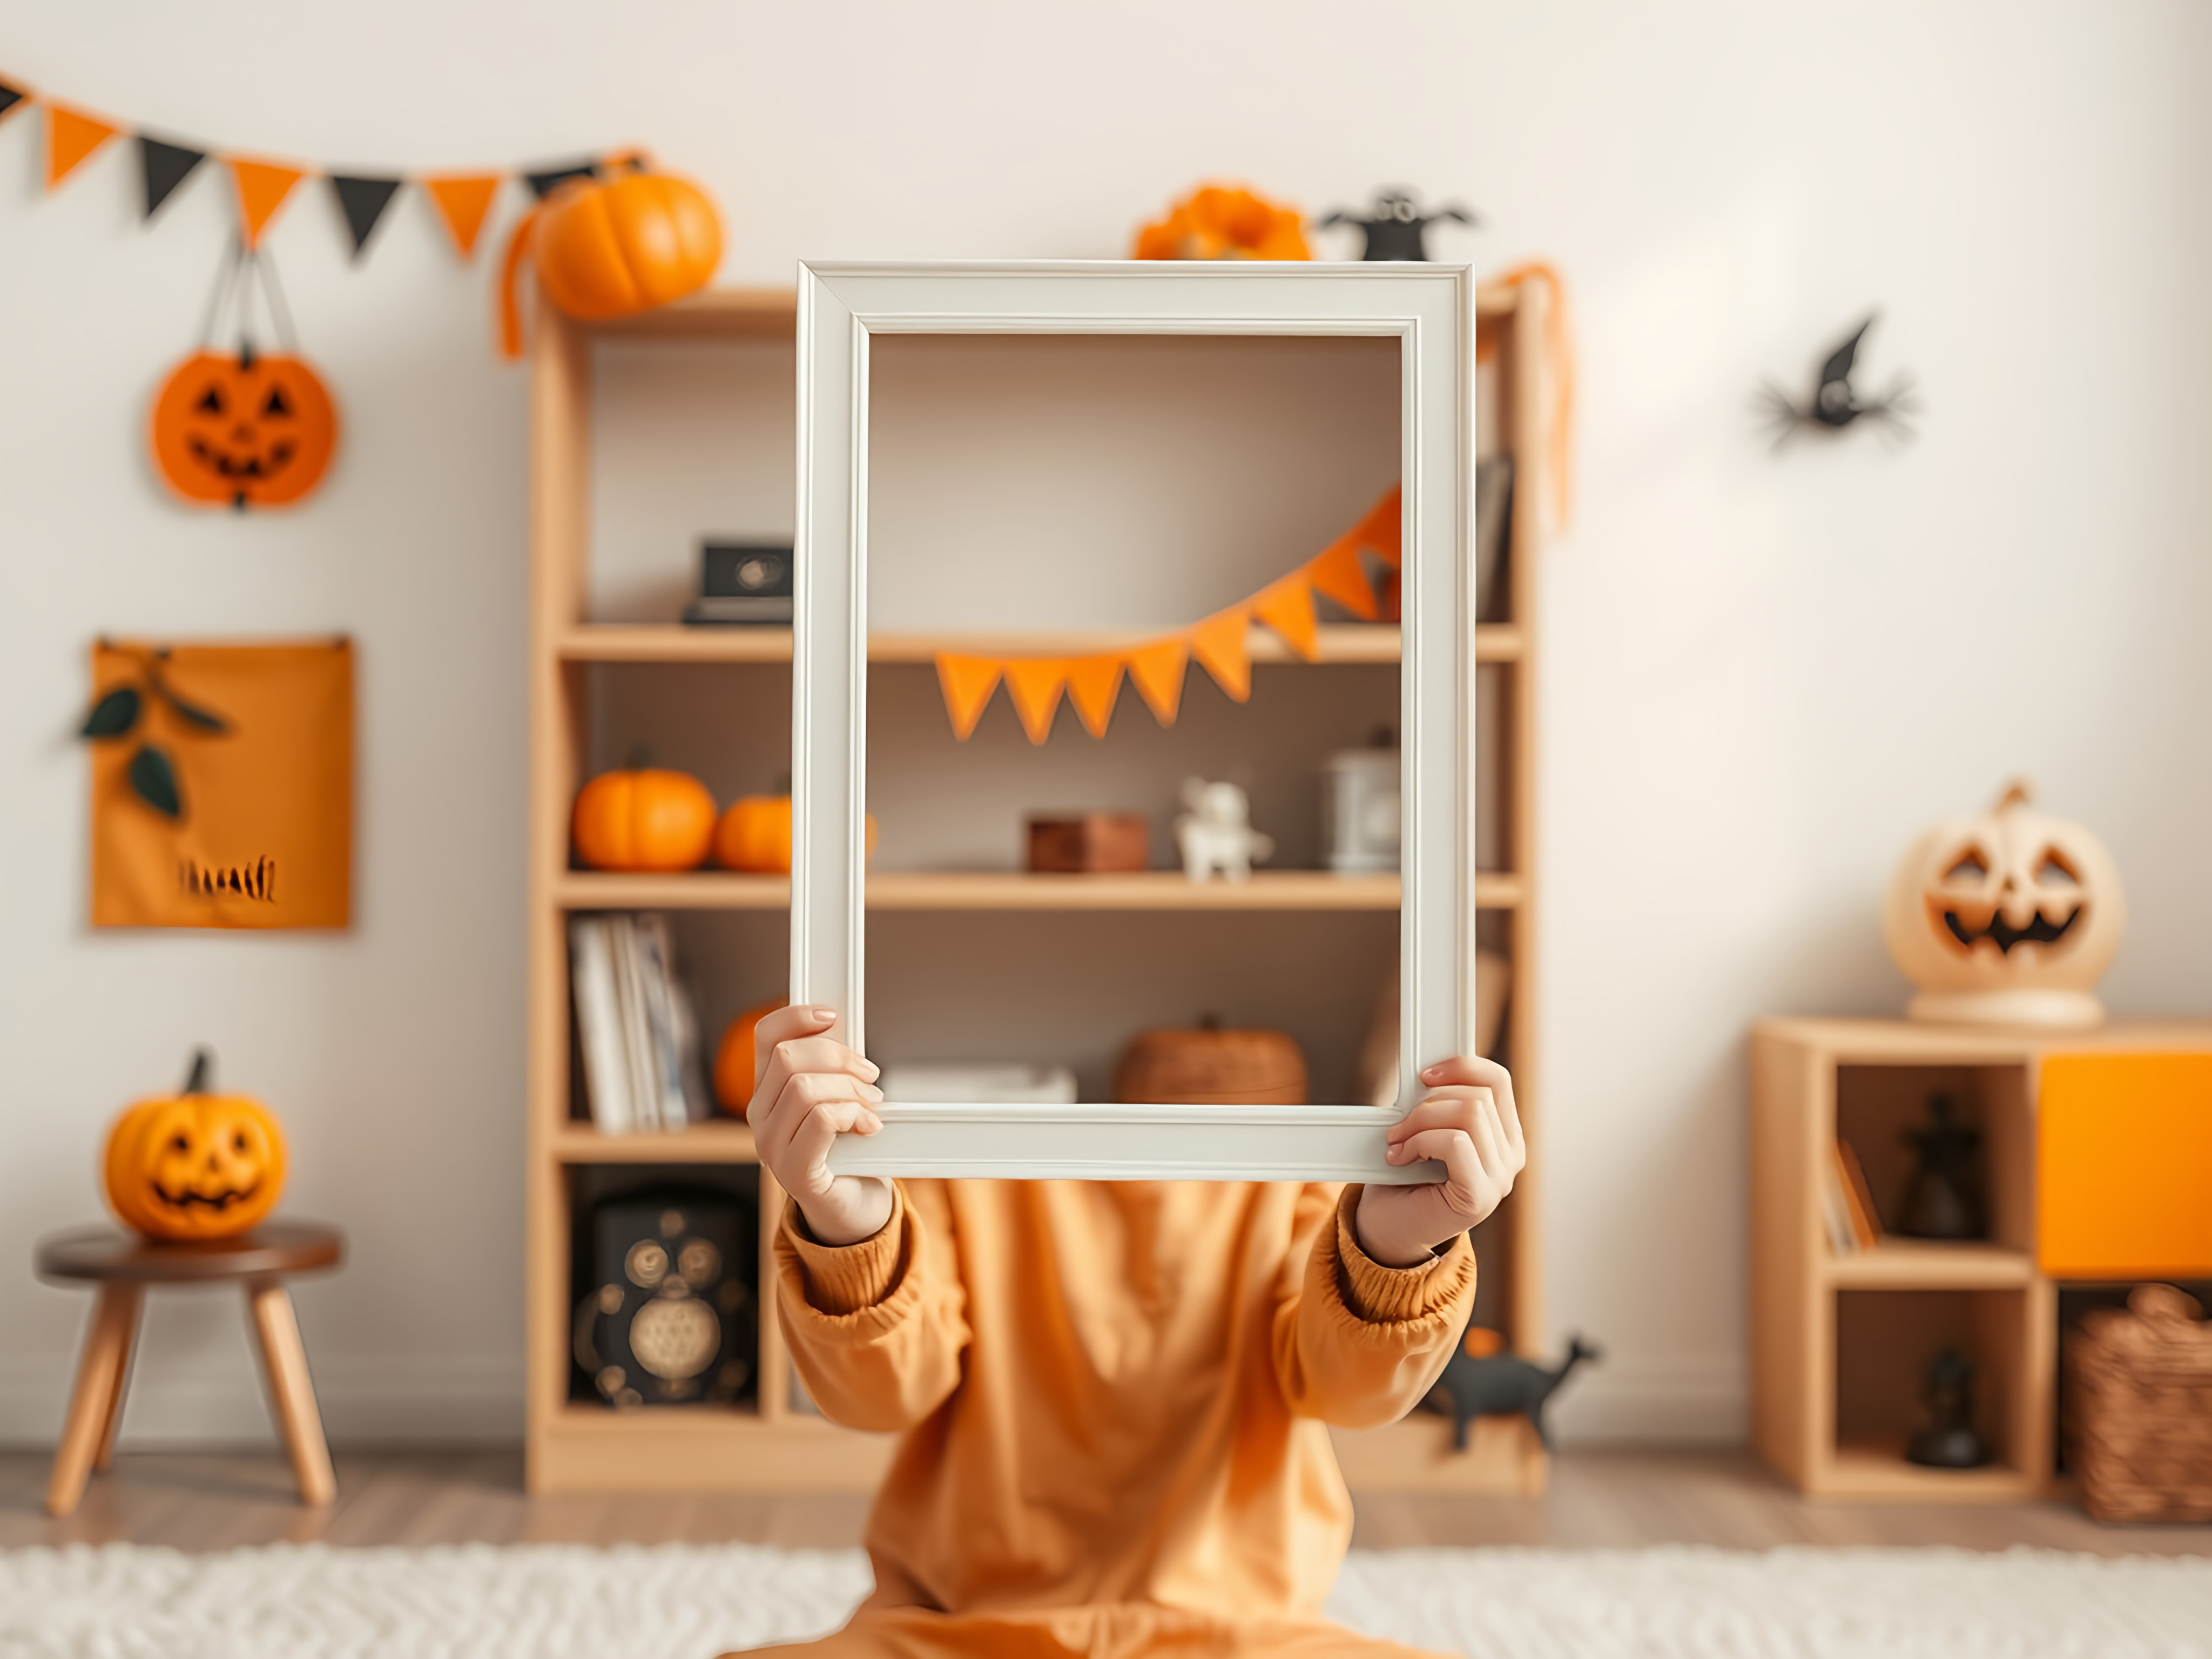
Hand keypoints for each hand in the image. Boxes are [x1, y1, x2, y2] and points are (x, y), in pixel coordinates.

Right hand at [748, 1005, 893, 1246]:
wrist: (854, 1208)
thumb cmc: (847, 1151)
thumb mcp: (836, 1097)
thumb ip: (832, 1068)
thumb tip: (844, 1028)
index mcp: (766, 1092)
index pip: (766, 1037)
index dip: (797, 1016)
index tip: (833, 1014)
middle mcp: (759, 1117)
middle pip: (789, 1057)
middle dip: (839, 1057)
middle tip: (869, 1075)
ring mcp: (771, 1146)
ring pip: (805, 1088)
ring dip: (850, 1089)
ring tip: (872, 1105)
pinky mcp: (794, 1171)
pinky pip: (821, 1120)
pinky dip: (852, 1114)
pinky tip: (867, 1125)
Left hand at [1354, 1056, 1525, 1268]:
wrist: (1389, 1227)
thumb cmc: (1406, 1178)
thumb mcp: (1430, 1129)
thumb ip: (1442, 1103)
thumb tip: (1432, 1072)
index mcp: (1505, 1135)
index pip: (1499, 1081)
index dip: (1462, 1067)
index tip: (1425, 1075)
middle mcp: (1511, 1157)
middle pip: (1479, 1096)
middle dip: (1429, 1102)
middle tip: (1399, 1126)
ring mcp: (1500, 1179)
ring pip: (1469, 1114)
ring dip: (1419, 1122)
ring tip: (1398, 1142)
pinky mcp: (1480, 1197)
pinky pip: (1456, 1143)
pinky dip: (1420, 1142)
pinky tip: (1402, 1157)